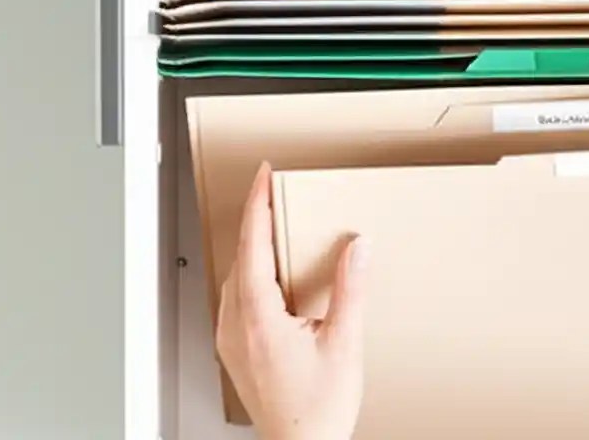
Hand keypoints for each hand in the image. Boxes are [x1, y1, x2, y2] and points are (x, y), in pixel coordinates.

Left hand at [216, 162, 369, 439]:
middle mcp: (236, 327)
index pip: (252, 245)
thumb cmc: (318, 410)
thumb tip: (356, 248)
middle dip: (255, 222)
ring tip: (273, 228)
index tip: (263, 177)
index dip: (257, 205)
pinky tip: (270, 276)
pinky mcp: (236, 353)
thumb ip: (350, 289)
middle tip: (272, 193)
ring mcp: (231, 342)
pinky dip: (251, 275)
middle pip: (240, 258)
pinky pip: (235, 300)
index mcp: (258, 318)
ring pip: (235, 278)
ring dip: (252, 249)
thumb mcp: (344, 343)